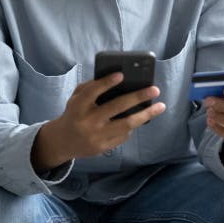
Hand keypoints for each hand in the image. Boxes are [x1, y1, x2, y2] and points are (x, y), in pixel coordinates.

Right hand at [32, 72, 165, 171]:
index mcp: (78, 107)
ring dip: (145, 114)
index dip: (106, 83)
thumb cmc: (74, 113)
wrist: (63, 141)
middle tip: (154, 89)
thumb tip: (118, 79)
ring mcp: (96, 137)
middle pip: (116, 107)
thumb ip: (91, 88)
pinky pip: (123, 135)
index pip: (92, 92)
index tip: (121, 75)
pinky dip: (133, 125)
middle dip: (137, 97)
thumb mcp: (75, 98)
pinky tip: (140, 118)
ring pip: (126, 124)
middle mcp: (87, 122)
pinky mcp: (103, 148)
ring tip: (160, 106)